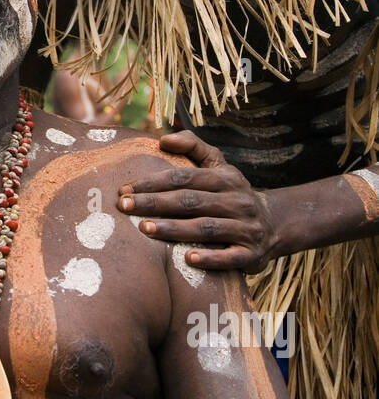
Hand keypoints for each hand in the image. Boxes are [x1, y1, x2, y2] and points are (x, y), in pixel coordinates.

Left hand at [116, 130, 278, 272]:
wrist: (274, 223)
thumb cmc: (231, 192)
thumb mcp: (219, 165)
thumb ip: (193, 147)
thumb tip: (163, 139)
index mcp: (225, 178)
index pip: (184, 178)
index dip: (153, 182)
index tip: (124, 188)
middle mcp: (236, 201)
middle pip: (190, 201)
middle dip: (155, 203)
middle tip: (124, 206)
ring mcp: (245, 228)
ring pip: (207, 228)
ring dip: (175, 229)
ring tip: (144, 228)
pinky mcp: (252, 253)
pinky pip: (231, 257)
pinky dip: (211, 258)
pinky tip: (188, 259)